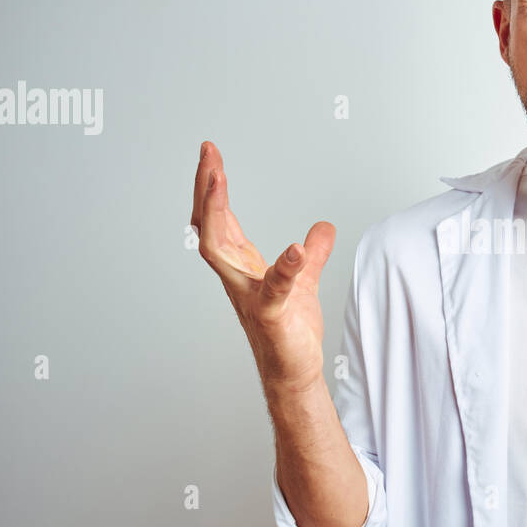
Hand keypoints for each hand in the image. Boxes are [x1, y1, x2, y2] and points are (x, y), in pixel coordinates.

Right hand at [191, 141, 336, 392]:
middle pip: (208, 225)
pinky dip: (285, 267)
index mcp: (242, 265)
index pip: (220, 218)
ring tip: (218, 181)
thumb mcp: (304, 281)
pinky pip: (275, 288)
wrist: (294, 371)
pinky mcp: (272, 314)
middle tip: (206, 155)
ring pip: (219, 251)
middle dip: (204, 189)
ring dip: (215, 214)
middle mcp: (237, 277)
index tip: (210, 155)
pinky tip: (295, 248)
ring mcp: (250, 295)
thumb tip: (322, 227)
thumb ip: (311, 254)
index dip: (213, 187)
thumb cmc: (289, 331)